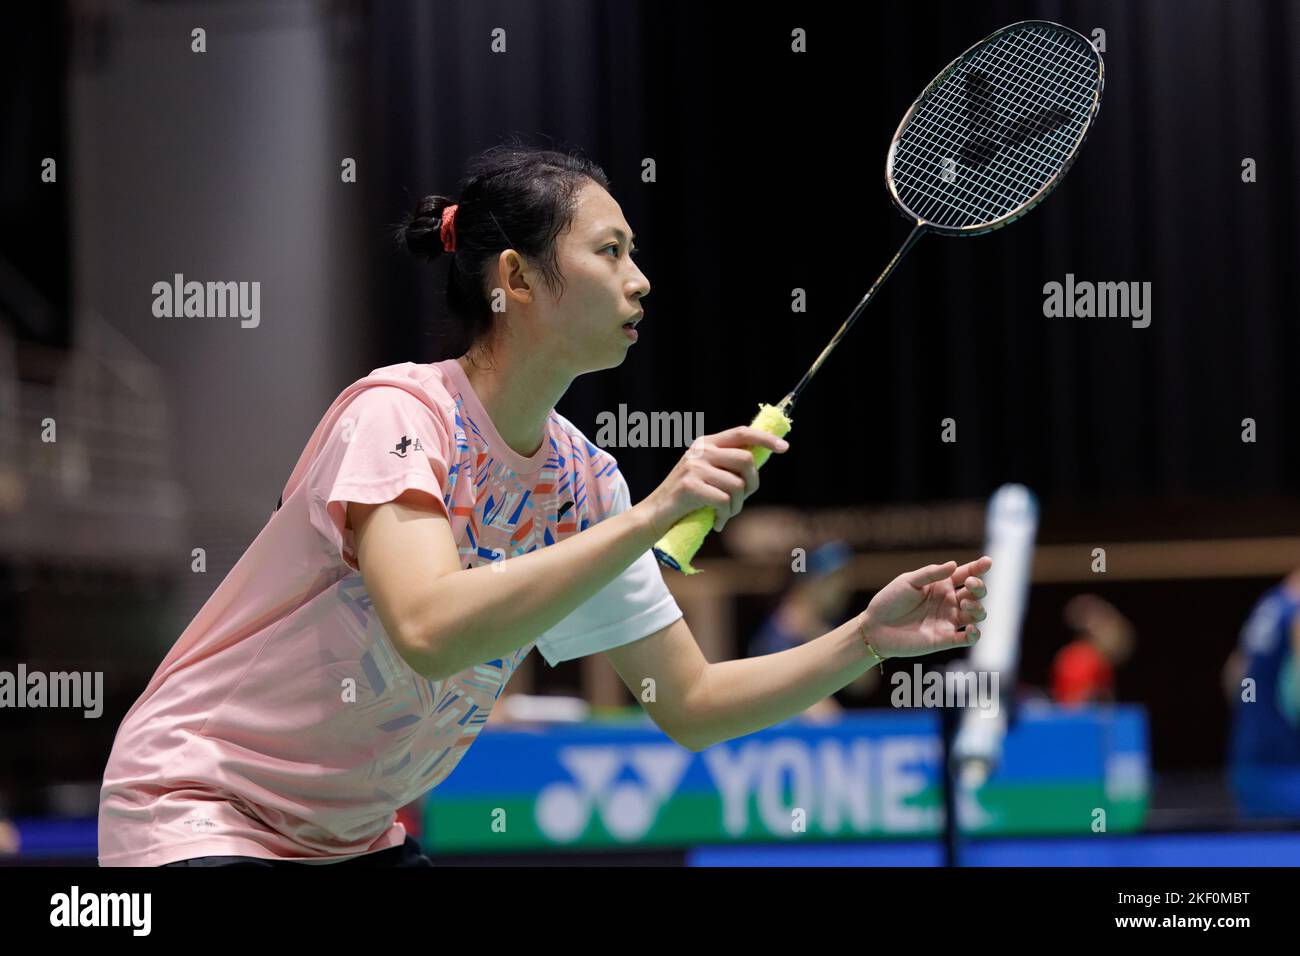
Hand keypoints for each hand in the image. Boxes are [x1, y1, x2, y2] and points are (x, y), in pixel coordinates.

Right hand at [636, 426, 788, 537]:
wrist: (655, 516)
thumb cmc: (687, 499)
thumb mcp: (707, 475)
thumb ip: (727, 466)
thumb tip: (758, 464)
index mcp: (706, 443)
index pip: (742, 433)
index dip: (765, 439)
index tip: (784, 448)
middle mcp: (701, 451)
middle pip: (746, 460)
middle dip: (752, 484)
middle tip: (741, 500)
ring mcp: (694, 467)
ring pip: (737, 485)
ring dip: (736, 506)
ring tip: (725, 515)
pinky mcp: (690, 486)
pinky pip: (724, 500)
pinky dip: (725, 515)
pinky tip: (717, 522)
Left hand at [858, 556, 991, 659]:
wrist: (875, 627)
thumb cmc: (890, 600)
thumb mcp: (908, 581)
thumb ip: (931, 573)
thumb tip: (954, 565)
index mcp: (942, 585)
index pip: (966, 574)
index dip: (979, 568)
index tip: (987, 562)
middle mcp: (949, 602)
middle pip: (976, 594)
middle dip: (979, 587)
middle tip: (970, 583)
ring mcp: (948, 620)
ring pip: (977, 615)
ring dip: (977, 608)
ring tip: (965, 604)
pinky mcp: (945, 639)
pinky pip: (967, 639)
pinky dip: (974, 634)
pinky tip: (970, 628)